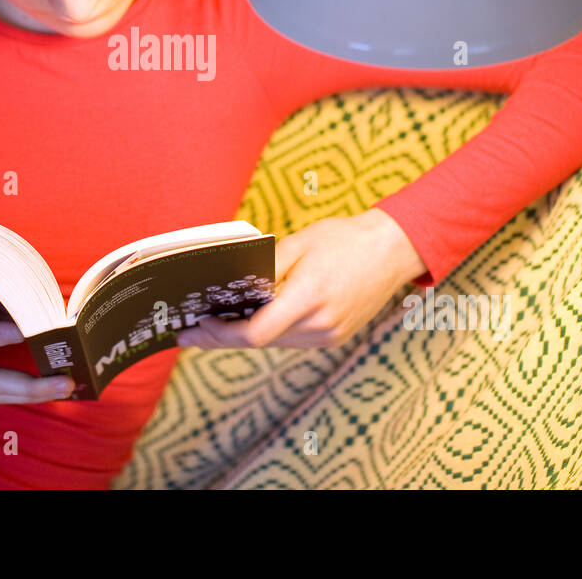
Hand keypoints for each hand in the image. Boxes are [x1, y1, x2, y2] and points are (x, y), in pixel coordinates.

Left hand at [174, 208, 425, 349]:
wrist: (392, 250)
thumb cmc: (343, 239)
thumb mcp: (298, 243)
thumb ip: (263, 268)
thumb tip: (229, 286)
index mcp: (309, 296)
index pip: (256, 332)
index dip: (221, 334)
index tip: (197, 324)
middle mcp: (320, 323)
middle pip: (259, 342)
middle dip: (221, 337)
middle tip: (189, 333)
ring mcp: (329, 335)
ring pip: (273, 343)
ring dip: (243, 336)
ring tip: (210, 328)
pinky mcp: (334, 337)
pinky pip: (290, 339)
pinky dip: (267, 332)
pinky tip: (247, 322)